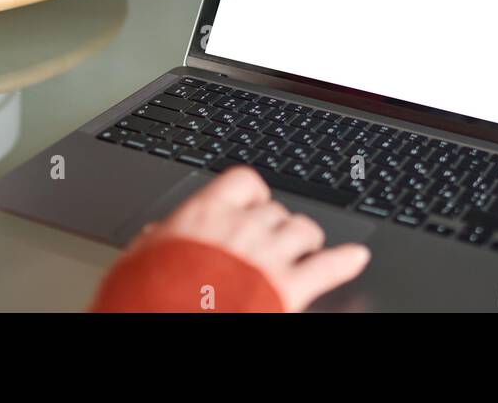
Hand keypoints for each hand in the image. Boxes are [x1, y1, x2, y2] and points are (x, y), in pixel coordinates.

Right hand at [136, 166, 370, 311]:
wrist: (163, 314)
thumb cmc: (149, 292)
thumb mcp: (141, 259)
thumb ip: (157, 241)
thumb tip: (155, 233)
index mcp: (206, 215)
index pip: (244, 182)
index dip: (255, 193)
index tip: (255, 201)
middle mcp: (242, 228)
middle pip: (276, 210)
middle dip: (277, 224)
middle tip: (274, 240)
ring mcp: (268, 256)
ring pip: (305, 230)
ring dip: (307, 239)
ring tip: (307, 247)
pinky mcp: (288, 288)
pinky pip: (328, 266)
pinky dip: (345, 261)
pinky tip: (356, 258)